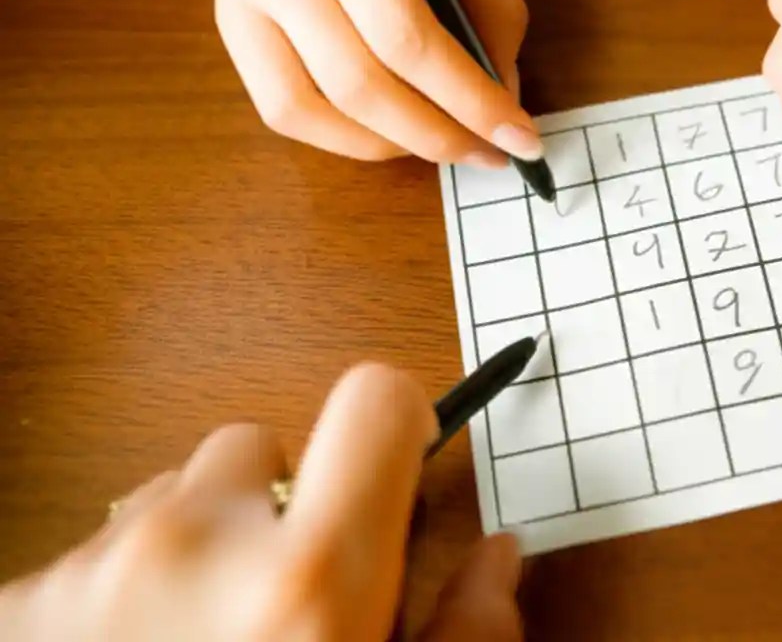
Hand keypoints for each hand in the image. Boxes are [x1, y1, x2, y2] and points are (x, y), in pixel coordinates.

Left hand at [0, 363, 522, 640]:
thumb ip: (468, 639)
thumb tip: (496, 555)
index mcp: (308, 582)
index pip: (374, 401)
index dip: (395, 428)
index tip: (390, 470)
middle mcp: (194, 550)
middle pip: (258, 444)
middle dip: (279, 507)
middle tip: (282, 608)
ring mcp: (89, 572)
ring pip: (166, 498)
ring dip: (195, 548)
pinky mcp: (18, 602)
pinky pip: (93, 552)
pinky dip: (123, 594)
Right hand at [212, 0, 539, 167]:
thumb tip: (500, 88)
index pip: (407, 40)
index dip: (470, 102)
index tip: (521, 138)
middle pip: (359, 86)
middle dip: (438, 136)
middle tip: (491, 153)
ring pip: (307, 111)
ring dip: (388, 147)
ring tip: (443, 146)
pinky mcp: (228, 16)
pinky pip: (278, 106)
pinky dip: (339, 135)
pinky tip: (388, 132)